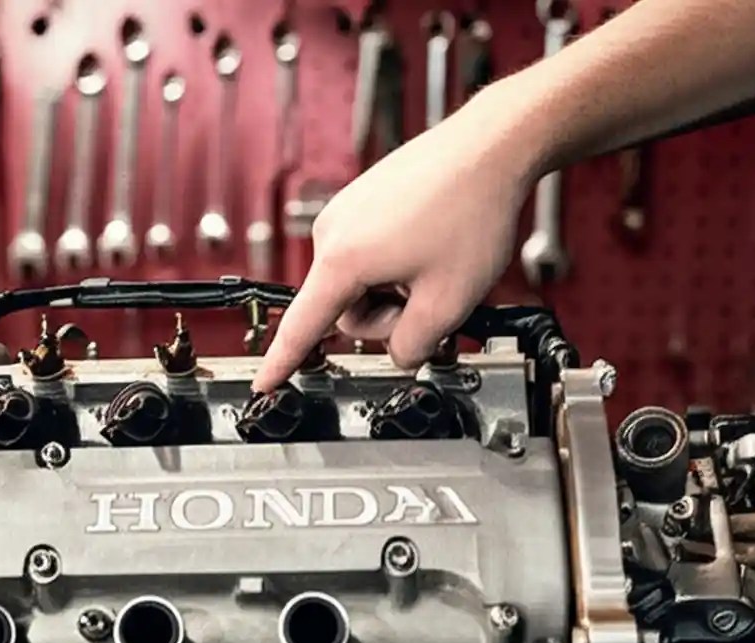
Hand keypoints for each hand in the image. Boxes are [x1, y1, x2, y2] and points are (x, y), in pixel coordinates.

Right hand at [253, 86, 542, 390]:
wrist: (491, 147)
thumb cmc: (471, 210)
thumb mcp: (450, 302)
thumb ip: (414, 346)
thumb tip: (401, 353)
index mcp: (343, 259)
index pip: (303, 327)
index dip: (282, 363)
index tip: (263, 384)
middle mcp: (333, 231)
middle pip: (346, 309)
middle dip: (386, 317)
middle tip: (431, 298)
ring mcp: (347, 212)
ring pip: (360, 283)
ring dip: (395, 289)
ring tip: (434, 265)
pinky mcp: (363, 202)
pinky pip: (369, 254)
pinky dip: (397, 263)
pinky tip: (431, 245)